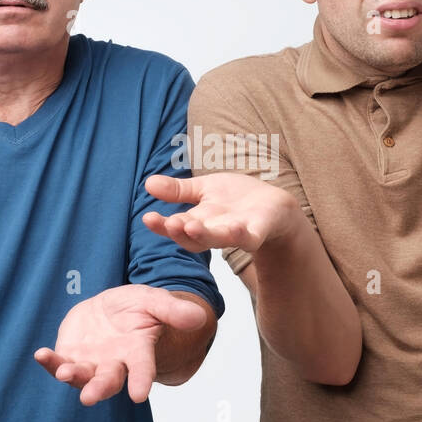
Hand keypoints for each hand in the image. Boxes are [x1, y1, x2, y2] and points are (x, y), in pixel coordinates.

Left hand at [34, 285, 206, 404]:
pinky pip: (59, 363)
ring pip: (82, 376)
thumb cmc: (139, 309)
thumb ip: (173, 310)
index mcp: (138, 352)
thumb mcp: (155, 301)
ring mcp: (91, 362)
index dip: (141, 380)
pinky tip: (41, 355)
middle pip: (108, 380)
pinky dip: (50, 362)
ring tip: (65, 373)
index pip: (142, 368)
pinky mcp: (70, 356)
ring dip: (73, 377)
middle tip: (89, 397)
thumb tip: (198, 317)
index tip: (139, 395)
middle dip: (99, 388)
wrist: (113, 311)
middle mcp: (115, 364)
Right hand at [141, 172, 299, 253]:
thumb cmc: (236, 200)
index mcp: (198, 221)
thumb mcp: (204, 190)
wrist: (273, 206)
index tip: (148, 218)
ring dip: (204, 235)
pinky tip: (235, 228)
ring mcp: (235, 233)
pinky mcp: (257, 233)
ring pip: (217, 239)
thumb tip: (147, 183)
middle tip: (168, 224)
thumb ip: (178, 190)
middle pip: (193, 237)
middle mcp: (213, 231)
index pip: (176, 226)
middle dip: (180, 232)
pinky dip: (241, 235)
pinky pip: (248, 238)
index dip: (161, 225)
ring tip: (191, 226)